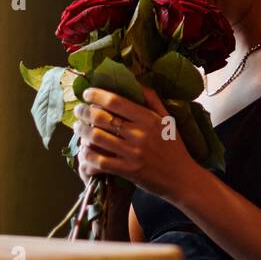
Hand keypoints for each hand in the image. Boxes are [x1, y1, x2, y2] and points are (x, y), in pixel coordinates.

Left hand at [73, 85, 202, 201]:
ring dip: (82, 131)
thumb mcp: (167, 119)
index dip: (97, 95)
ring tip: (78, 128)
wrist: (182, 178)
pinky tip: (84, 151)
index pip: (116, 101)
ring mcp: (133, 153)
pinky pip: (100, 161)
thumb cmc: (174, 147)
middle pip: (102, 118)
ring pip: (97, 138)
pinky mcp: (128, 171)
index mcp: (149, 118)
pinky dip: (88, 155)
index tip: (87, 93)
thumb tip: (136, 81)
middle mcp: (140, 134)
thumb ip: (152, 99)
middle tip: (78, 110)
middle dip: (84, 112)